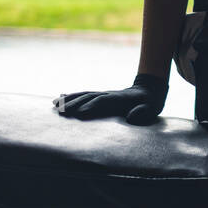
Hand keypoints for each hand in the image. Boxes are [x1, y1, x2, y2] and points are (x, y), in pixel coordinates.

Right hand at [54, 73, 168, 124]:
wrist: (150, 89)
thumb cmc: (150, 103)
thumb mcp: (151, 108)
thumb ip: (142, 112)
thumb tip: (131, 118)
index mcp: (120, 99)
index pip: (103, 102)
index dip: (92, 106)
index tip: (80, 114)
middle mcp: (109, 94)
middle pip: (89, 97)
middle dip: (75, 103)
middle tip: (61, 111)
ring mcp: (104, 94)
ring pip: (84, 95)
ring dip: (70, 99)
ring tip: (55, 104)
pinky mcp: (101, 96)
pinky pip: (85, 94)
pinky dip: (72, 95)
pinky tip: (61, 97)